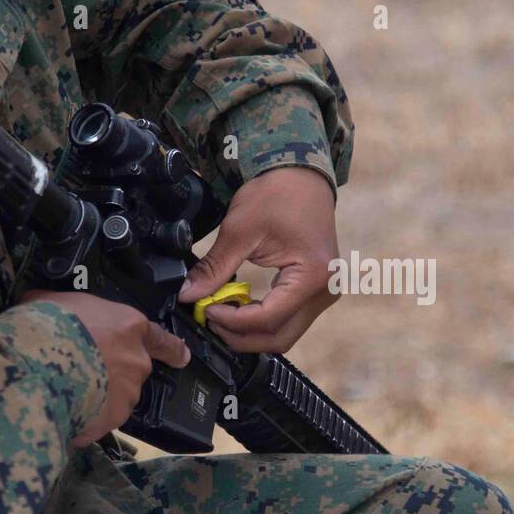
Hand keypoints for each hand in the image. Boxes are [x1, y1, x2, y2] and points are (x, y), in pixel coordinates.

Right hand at [21, 290, 190, 446]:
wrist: (35, 363)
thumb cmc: (46, 324)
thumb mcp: (56, 300)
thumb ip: (71, 310)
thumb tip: (56, 310)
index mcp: (130, 327)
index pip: (162, 340)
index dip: (172, 350)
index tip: (181, 358)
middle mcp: (137, 361)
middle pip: (132, 370)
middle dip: (111, 373)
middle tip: (80, 370)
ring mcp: (128, 392)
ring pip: (116, 397)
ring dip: (98, 396)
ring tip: (64, 391)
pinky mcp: (112, 419)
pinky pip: (99, 420)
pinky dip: (84, 419)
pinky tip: (62, 410)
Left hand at [177, 166, 338, 353]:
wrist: (302, 176)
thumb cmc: (278, 194)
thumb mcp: (240, 230)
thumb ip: (215, 268)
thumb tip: (188, 294)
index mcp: (312, 276)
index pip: (269, 318)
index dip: (232, 321)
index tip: (206, 310)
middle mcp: (326, 291)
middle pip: (280, 337)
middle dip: (241, 337)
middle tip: (211, 320)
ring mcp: (325, 293)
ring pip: (286, 334)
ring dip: (251, 332)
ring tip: (223, 313)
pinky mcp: (318, 291)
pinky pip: (289, 320)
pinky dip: (262, 321)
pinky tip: (240, 307)